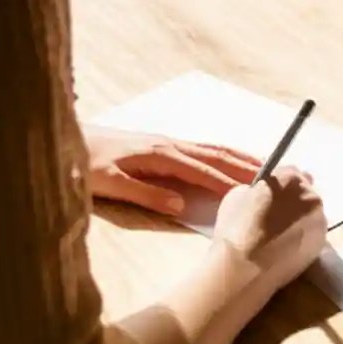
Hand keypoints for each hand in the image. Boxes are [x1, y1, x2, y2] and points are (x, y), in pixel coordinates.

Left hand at [83, 125, 262, 215]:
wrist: (64, 140)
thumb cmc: (83, 163)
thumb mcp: (109, 183)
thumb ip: (144, 193)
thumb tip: (180, 203)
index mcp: (160, 154)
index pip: (203, 170)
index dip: (229, 182)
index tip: (255, 194)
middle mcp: (168, 144)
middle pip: (216, 154)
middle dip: (247, 164)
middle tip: (277, 175)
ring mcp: (167, 142)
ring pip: (213, 148)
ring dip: (240, 156)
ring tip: (266, 166)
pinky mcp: (163, 145)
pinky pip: (202, 149)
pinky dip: (224, 154)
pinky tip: (233, 160)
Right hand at [215, 167, 327, 285]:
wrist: (245, 268)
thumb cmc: (236, 228)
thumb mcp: (238, 194)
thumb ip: (260, 188)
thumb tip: (265, 192)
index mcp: (291, 179)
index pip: (290, 173)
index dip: (280, 184)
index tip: (272, 195)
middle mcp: (312, 197)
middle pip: (305, 194)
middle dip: (293, 201)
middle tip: (276, 216)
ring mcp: (319, 223)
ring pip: (311, 216)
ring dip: (300, 220)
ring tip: (281, 235)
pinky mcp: (320, 246)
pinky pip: (312, 235)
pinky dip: (302, 238)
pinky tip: (286, 247)